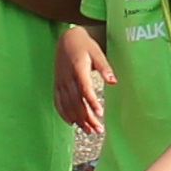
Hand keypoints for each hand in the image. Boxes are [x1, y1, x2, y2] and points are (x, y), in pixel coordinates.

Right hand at [53, 22, 112, 139]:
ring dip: (78, 119)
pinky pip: (58, 102)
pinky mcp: (56, 85)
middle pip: (76, 101)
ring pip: (68, 105)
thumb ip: (105, 67)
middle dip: (87, 117)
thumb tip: (114, 81)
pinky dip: (64, 114)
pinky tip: (72, 123)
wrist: (67, 40)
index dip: (91, 101)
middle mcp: (67, 77)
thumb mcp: (97, 53)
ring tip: (90, 130)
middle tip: (99, 130)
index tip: (100, 113)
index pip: (84, 88)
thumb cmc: (85, 46)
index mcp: (78, 68)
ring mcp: (60, 82)